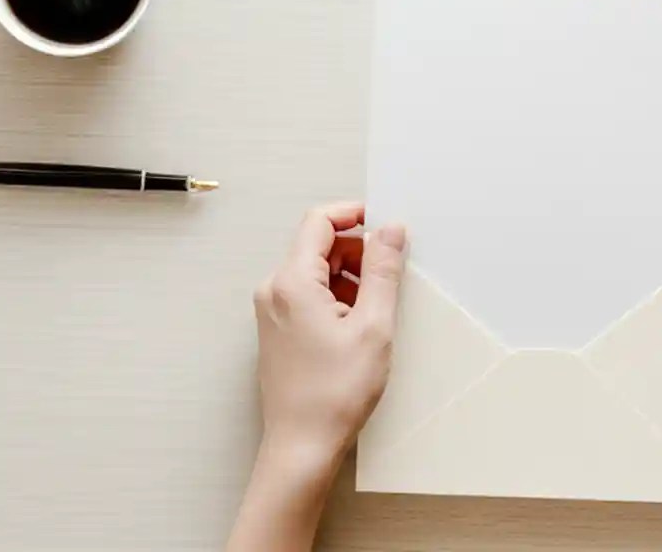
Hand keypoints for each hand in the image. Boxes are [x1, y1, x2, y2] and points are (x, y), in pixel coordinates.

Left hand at [252, 202, 407, 462]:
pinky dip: (336, 299)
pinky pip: (308, 295)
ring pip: (315, 271)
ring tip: (373, 314)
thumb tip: (390, 231)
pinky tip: (357, 328)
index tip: (384, 224)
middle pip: (318, 245)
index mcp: (292, 282)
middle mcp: (273, 290)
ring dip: (348, 279)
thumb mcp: (373, 325)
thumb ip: (382, 271)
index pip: (319, 221)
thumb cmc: (334, 394)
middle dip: (357, 253)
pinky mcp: (277, 329)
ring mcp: (272, 311)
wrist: (302, 445)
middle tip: (389, 278)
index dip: (355, 215)